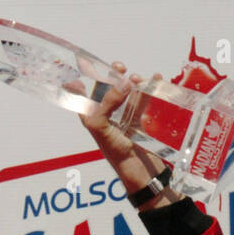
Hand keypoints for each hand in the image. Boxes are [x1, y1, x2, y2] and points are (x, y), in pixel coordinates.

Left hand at [77, 62, 176, 208]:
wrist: (141, 173)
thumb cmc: (117, 153)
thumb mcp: (102, 129)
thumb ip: (107, 103)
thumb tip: (123, 82)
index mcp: (92, 116)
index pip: (80, 94)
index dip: (78, 78)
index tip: (83, 62)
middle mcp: (107, 114)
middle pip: (105, 86)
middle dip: (111, 73)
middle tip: (120, 67)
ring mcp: (125, 115)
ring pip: (126, 89)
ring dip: (132, 79)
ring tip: (139, 78)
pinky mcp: (142, 118)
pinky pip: (144, 97)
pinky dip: (150, 85)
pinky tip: (155, 79)